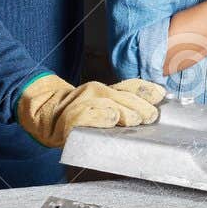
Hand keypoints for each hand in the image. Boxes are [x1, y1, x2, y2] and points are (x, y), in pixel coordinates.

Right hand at [17, 74, 167, 147]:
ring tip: (134, 120)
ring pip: (108, 104)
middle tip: (150, 117)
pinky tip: (110, 120)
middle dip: (140, 107)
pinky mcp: (71, 118)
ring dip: (124, 112)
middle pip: (124, 97)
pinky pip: (87, 115)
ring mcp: (83, 102)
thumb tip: (155, 102)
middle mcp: (96, 92)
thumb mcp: (103, 105)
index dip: (147, 90)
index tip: (161, 95)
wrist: (45, 115)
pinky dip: (100, 117)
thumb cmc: (78, 113)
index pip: (131, 86)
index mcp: (107, 90)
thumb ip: (125, 104)